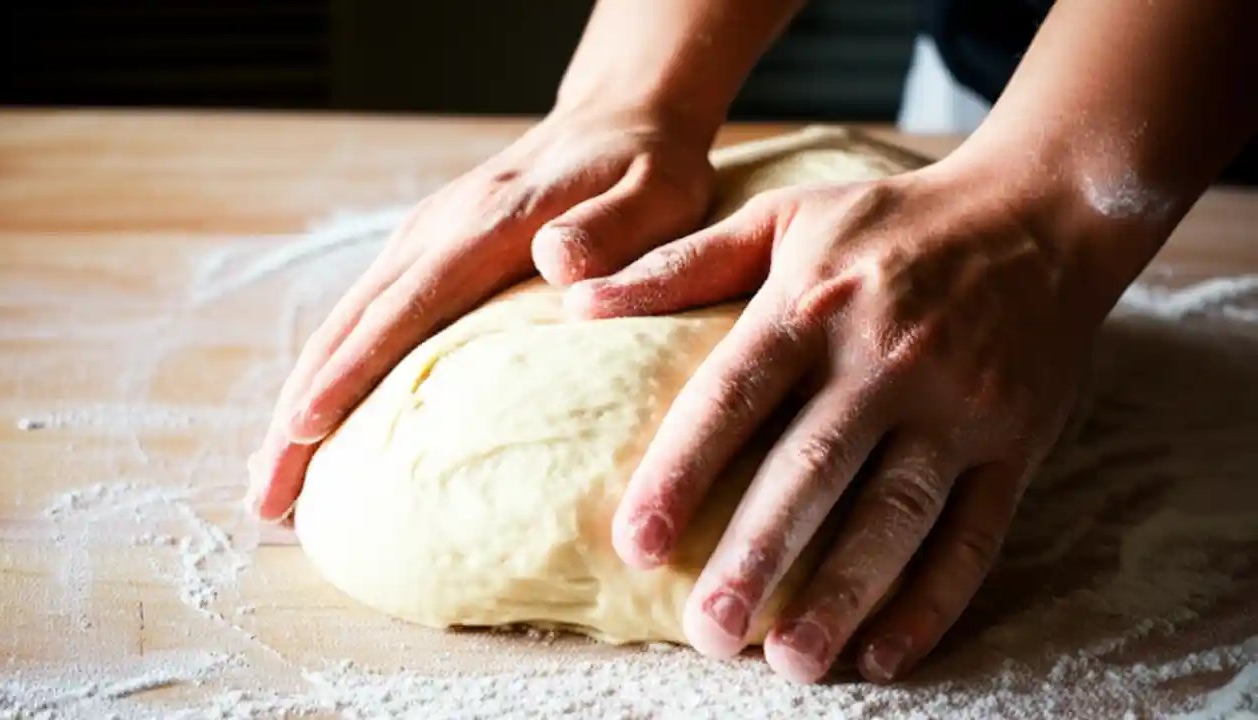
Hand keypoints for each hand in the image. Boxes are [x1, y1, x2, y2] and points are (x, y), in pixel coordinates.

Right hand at [246, 106, 714, 519]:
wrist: (619, 120)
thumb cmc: (649, 169)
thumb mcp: (657, 192)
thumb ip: (613, 229)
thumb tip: (557, 261)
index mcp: (487, 224)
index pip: (406, 306)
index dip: (353, 369)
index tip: (305, 429)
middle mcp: (436, 229)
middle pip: (349, 326)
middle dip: (299, 413)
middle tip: (266, 499)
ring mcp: (422, 239)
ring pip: (342, 326)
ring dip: (300, 403)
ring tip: (272, 484)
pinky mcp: (423, 253)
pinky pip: (362, 319)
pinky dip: (330, 374)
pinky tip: (316, 423)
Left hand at [572, 161, 1111, 682]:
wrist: (1040, 209)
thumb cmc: (888, 222)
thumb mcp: (781, 218)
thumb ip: (680, 265)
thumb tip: (574, 299)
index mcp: (812, 303)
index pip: (733, 395)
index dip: (681, 470)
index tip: (634, 544)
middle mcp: (885, 357)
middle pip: (813, 468)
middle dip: (757, 555)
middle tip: (708, 632)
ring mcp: (958, 404)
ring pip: (896, 513)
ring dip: (845, 593)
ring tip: (791, 662)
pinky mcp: (1017, 440)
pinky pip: (976, 531)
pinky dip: (935, 600)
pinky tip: (887, 654)